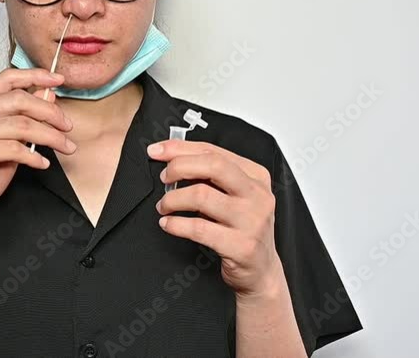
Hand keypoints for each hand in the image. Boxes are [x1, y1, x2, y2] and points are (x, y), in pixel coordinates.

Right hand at [0, 68, 76, 236]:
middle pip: (16, 99)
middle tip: (67, 125)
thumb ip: (23, 120)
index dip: (34, 76)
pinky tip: (43, 163)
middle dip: (49, 111)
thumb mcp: (7, 144)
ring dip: (50, 136)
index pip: (5, 80)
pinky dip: (34, 156)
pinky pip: (13, 148)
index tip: (57, 80)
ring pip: (20, 124)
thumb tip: (47, 95)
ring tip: (65, 146)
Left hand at [149, 139, 284, 298]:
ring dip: (173, 199)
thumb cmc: (243, 230)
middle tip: (164, 178)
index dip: (180, 148)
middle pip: (213, 165)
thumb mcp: (235, 197)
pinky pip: (199, 228)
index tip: (157, 150)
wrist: (261, 271)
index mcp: (256, 176)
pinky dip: (176, 224)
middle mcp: (257, 195)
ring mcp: (252, 221)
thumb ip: (211, 177)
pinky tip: (168, 224)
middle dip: (179, 167)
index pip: (214, 151)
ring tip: (164, 206)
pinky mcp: (242, 246)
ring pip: (202, 196)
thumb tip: (173, 158)